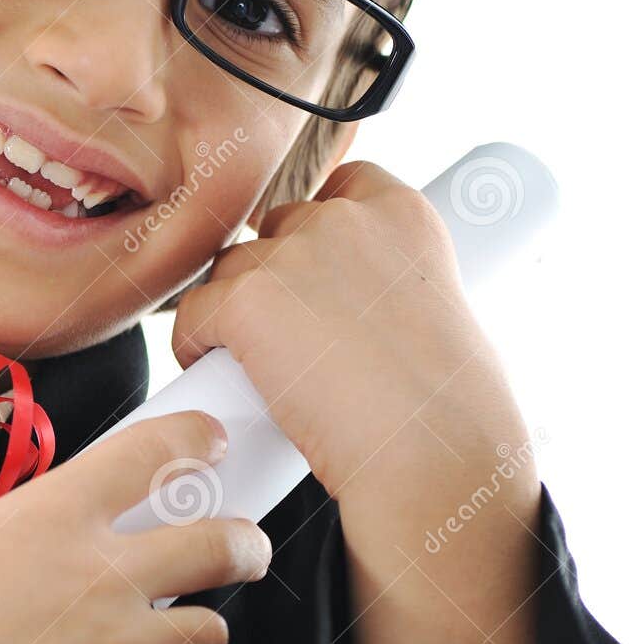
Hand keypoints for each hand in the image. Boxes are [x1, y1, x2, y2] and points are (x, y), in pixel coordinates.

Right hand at [0, 409, 271, 643]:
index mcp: (53, 514)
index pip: (152, 451)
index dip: (193, 437)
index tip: (207, 439)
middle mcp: (99, 573)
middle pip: (218, 544)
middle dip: (245, 543)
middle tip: (246, 546)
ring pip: (212, 635)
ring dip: (203, 635)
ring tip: (190, 636)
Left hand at [170, 161, 540, 643]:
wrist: (433, 459)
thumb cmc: (450, 415)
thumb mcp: (439, 315)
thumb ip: (392, 285)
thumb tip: (347, 308)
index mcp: (404, 212)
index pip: (341, 184)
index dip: (320, 230)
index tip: (320, 275)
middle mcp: (344, 218)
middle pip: (278, 228)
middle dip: (278, 275)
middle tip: (293, 340)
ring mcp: (291, 255)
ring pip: (231, 269)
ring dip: (236, 310)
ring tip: (261, 367)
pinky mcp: (245, 299)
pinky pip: (194, 312)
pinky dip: (196, 344)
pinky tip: (215, 370)